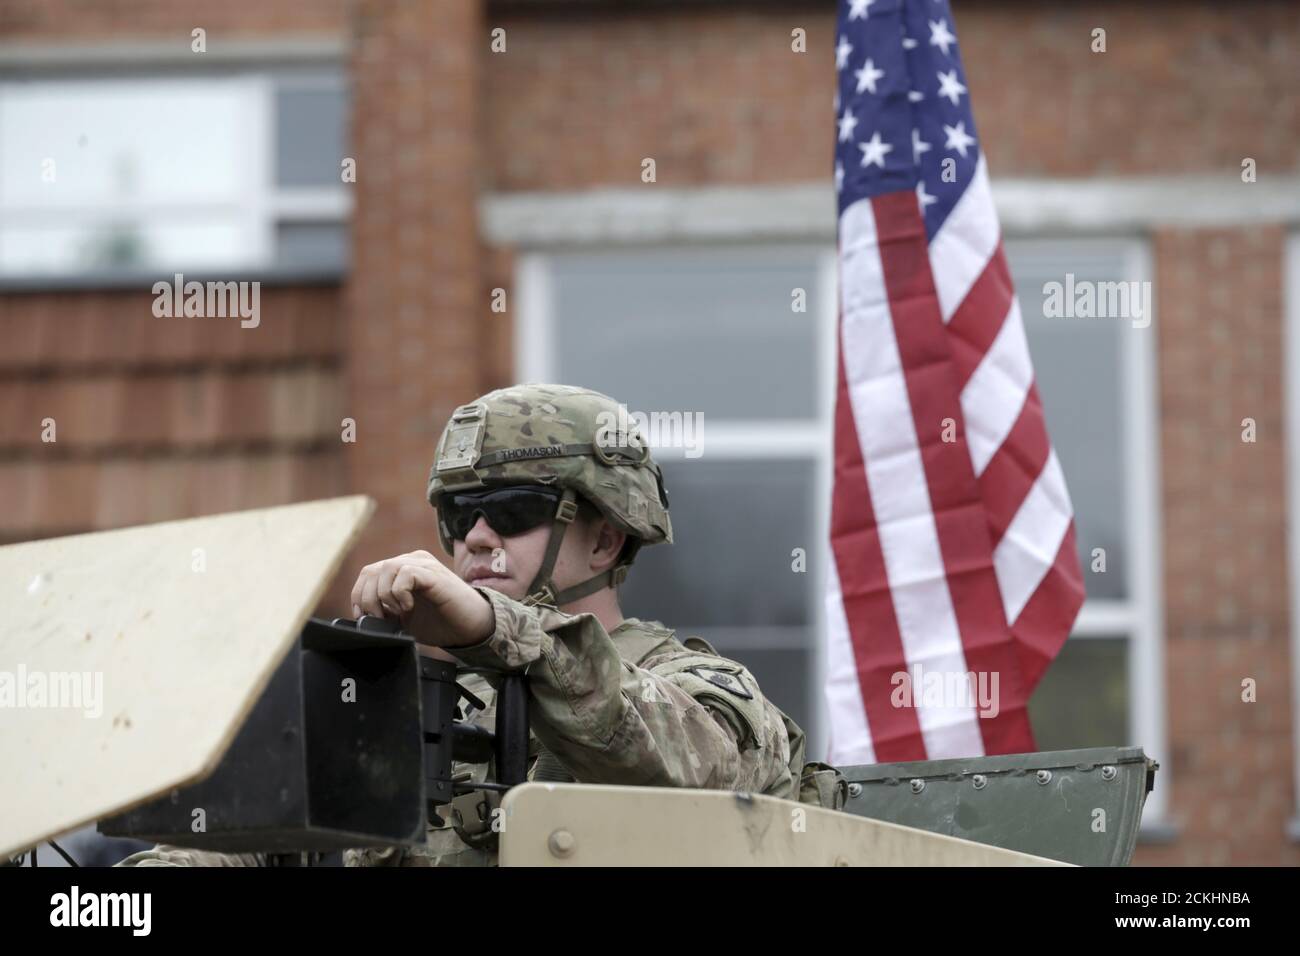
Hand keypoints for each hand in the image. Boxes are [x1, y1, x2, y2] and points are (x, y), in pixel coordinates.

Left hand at [350, 550, 494, 647]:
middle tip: (381, 619)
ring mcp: (423, 565)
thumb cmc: (440, 622)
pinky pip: (404, 575)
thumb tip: (362, 615)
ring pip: (385, 570)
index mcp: (404, 569)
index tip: (365, 617)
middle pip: (372, 571)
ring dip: (384, 597)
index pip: (368, 573)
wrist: (470, 628)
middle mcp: (412, 561)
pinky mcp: (433, 574)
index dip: (360, 596)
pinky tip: (410, 607)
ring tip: (399, 613)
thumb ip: (385, 610)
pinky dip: (400, 594)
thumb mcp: (404, 617)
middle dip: (368, 599)